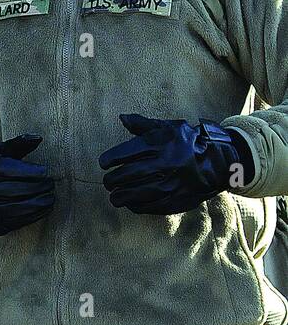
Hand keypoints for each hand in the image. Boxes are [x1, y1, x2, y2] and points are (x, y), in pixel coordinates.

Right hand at [0, 134, 55, 235]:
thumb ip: (18, 143)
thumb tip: (39, 138)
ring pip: (23, 207)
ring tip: (51, 196)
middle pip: (21, 189)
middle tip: (51, 184)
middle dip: (41, 187)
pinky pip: (21, 221)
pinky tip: (44, 207)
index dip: (35, 172)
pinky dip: (36, 215)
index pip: (16, 171)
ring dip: (42, 202)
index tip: (45, 171)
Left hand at [100, 114, 251, 214]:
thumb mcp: (167, 128)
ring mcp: (173, 183)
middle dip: (113, 180)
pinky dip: (138, 206)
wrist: (220, 161)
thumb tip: (121, 118)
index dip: (110, 159)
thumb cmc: (188, 142)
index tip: (103, 164)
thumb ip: (143, 124)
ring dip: (121, 196)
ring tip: (114, 196)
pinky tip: (130, 204)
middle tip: (107, 182)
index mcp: (160, 144)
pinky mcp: (180, 199)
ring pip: (138, 193)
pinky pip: (153, 206)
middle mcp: (165, 163)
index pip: (126, 153)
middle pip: (129, 174)